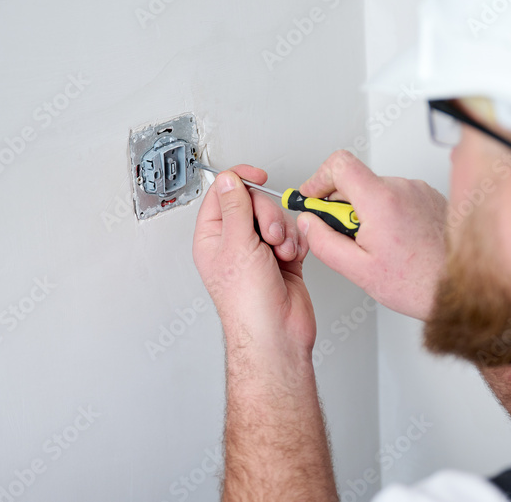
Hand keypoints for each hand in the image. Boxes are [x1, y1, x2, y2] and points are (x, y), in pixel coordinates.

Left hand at [193, 165, 314, 359]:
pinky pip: (295, 234)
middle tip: (270, 235)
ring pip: (277, 217)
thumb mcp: (237, 245)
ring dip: (285, 232)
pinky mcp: (283, 258)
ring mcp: (259, 250)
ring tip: (281, 253)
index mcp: (212, 237)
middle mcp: (234, 242)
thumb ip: (235, 207)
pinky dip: (298, 243)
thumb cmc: (248, 303)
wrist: (277, 334)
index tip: (258, 176)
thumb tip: (229, 179)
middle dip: (268, 215)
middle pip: (254, 202)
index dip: (240, 180)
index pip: (223, 193)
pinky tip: (293, 259)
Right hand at [296, 150, 447, 321]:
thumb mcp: (358, 270)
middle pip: (356, 179)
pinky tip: (394, 240)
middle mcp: (402, 188)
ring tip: (376, 243)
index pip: (339, 164)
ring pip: (376, 189)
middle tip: (345, 235)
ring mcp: (419, 190)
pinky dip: (387, 212)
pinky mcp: (430, 197)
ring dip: (366, 210)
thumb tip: (308, 223)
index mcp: (382, 200)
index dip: (318, 179)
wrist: (462, 289)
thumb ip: (324, 242)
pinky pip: (397, 196)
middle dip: (342, 204)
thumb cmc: (419, 283)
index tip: (312, 197)